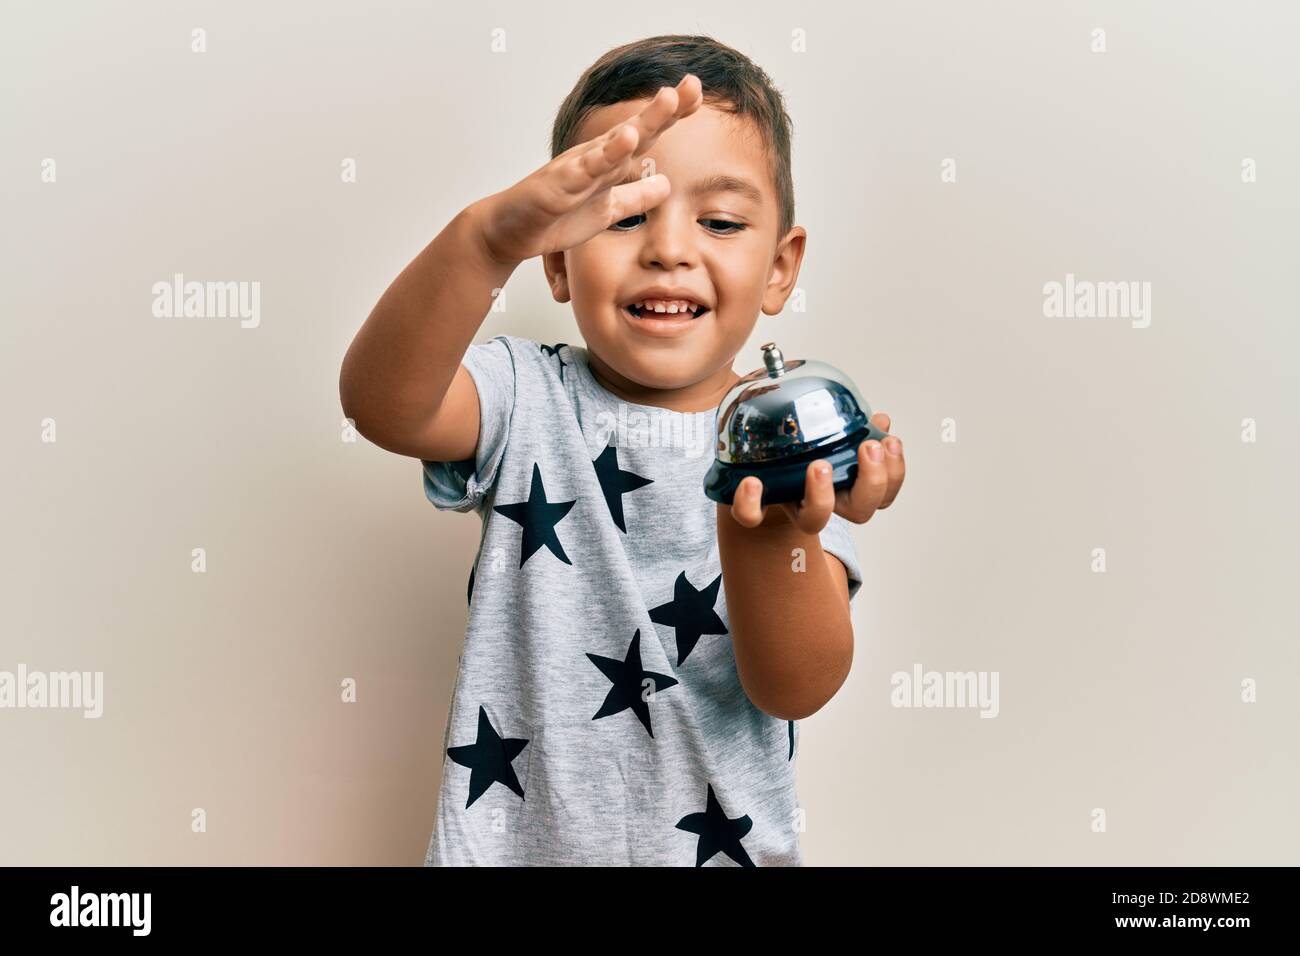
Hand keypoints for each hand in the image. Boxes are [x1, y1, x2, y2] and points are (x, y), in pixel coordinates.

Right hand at [472, 74, 702, 265]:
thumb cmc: (556, 217)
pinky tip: (626, 139)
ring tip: (668, 99)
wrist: (512, 231)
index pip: (648, 135)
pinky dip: (606, 154)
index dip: (673, 116)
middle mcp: (596, 158)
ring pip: (616, 142)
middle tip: (692, 85)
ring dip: (644, 120)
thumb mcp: (607, 210)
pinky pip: (586, 169)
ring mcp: (578, 169)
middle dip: (666, 108)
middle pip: (638, 129)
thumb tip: (665, 184)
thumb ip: (636, 197)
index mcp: (610, 163)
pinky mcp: (560, 185)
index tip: (697, 95)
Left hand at [726, 413, 904, 531]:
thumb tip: (879, 421)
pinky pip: (751, 516)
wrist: (758, 470)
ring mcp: (792, 508)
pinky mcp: (756, 510)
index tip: (890, 441)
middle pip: (860, 511)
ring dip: (821, 496)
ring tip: (820, 465)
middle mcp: (826, 503)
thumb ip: (854, 428)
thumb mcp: (830, 435)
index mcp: (848, 487)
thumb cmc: (799, 453)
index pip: (882, 494)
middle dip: (872, 481)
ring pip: (813, 522)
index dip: (893, 473)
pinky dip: (752, 503)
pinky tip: (753, 481)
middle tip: (868, 448)